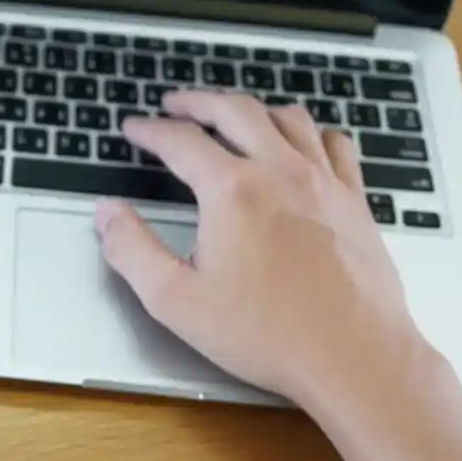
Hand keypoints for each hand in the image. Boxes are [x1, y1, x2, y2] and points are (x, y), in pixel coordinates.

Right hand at [95, 91, 414, 401]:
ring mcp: (324, 183)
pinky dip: (309, 131)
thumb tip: (107, 213)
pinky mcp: (354, 202)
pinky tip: (301, 142)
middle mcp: (280, 173)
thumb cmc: (268, 334)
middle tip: (175, 104)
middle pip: (234, 111)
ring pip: (287, 117)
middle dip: (197, 101)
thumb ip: (132, 250)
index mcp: (232, 192)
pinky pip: (334, 144)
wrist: (354, 359)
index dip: (149, 130)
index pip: (180, 141)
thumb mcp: (176, 301)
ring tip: (231, 116)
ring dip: (252, 109)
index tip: (135, 129)